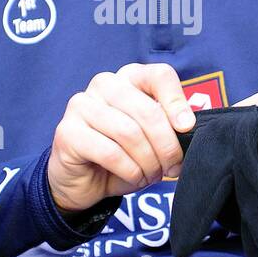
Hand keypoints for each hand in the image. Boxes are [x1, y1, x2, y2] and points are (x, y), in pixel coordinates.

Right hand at [48, 62, 196, 213]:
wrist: (82, 181)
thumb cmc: (122, 156)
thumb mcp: (152, 139)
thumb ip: (169, 127)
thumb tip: (189, 126)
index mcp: (129, 78)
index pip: (159, 75)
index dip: (177, 101)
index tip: (187, 127)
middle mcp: (104, 84)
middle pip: (147, 110)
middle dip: (166, 145)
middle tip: (173, 166)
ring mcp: (82, 105)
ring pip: (129, 133)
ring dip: (148, 162)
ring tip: (152, 175)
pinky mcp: (67, 131)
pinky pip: (110, 153)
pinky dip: (130, 171)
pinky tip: (134, 177)